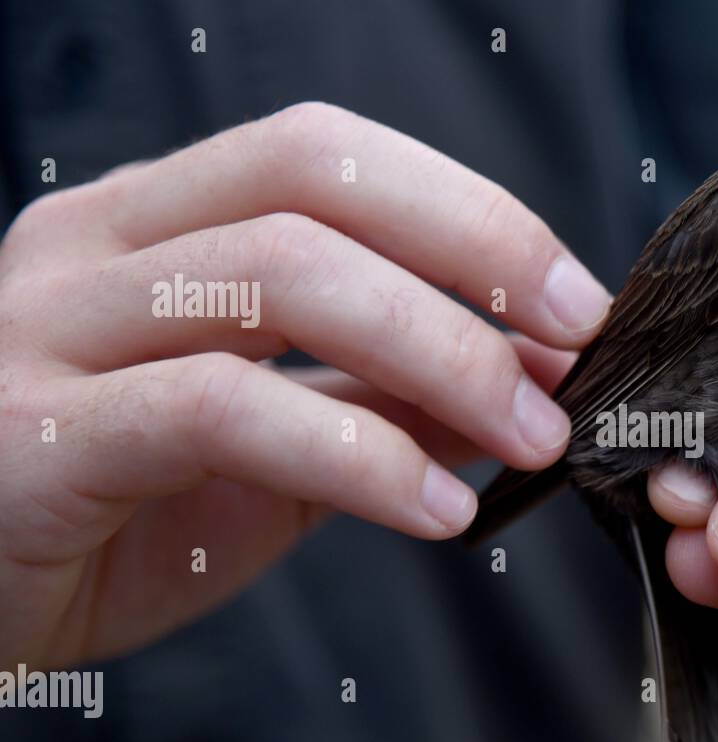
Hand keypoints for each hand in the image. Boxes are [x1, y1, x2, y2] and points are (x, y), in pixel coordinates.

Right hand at [0, 102, 606, 668]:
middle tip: (575, 345)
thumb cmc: (119, 519)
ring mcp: (52, 330)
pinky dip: (355, 453)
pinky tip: (435, 509)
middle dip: (472, 256)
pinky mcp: (37, 437)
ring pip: (274, 276)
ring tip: (528, 435)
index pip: (326, 157)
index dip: (468, 214)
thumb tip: (527, 380)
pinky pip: (220, 409)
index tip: (575, 302)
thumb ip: (384, 399)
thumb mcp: (277, 447)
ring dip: (438, 354)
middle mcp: (96, 248)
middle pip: (310, 182)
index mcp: (153, 226)